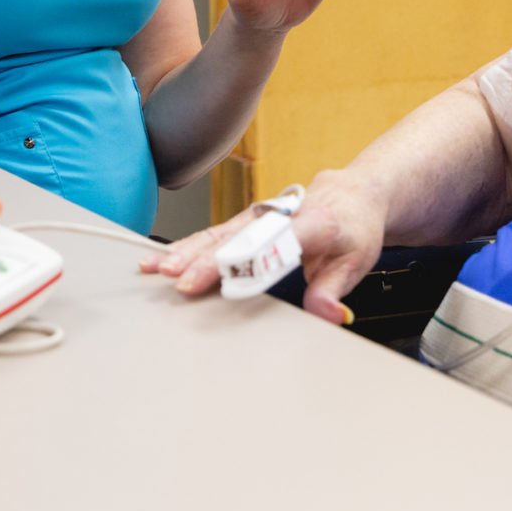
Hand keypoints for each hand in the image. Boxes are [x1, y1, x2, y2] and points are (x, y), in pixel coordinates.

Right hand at [141, 168, 386, 323]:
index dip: (244, 261)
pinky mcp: (247, 220)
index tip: (225, 278)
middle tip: (178, 279)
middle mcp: (280, 215)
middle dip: (204, 259)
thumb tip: (327, 316)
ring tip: (155, 268)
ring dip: (185, 250)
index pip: (273, 244)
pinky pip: (214, 233)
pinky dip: (186, 246)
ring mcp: (259, 215)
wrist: (353, 194)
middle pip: (238, 238)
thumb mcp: (356, 261)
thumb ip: (334, 290)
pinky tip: (160, 258)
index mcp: (313, 222)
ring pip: (218, 232)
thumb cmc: (354, 228)